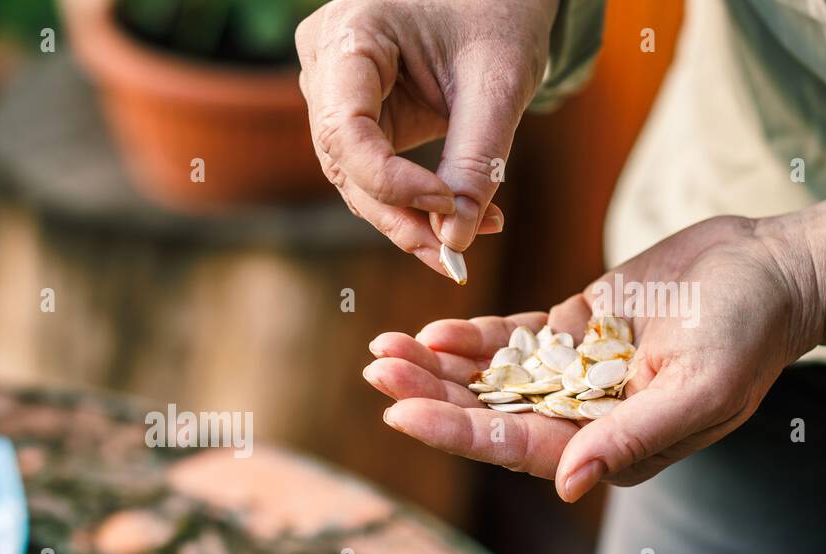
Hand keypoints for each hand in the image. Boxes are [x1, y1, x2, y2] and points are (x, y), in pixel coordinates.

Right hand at [295, 0, 556, 273]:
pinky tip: (463, 218)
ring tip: (467, 240)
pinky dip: (415, 200)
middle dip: (400, 215)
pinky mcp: (357, 116)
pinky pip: (374, 172)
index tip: (447, 204)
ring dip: (409, 218)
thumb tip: (454, 240)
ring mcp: (334, 92)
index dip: (388, 180)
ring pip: (356, 178)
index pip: (343, 130)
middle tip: (453, 256)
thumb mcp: (500, 78)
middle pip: (346, 164)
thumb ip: (476, 157)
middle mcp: (325, 65)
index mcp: (348, 34)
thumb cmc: (499, 7)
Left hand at [363, 214, 825, 499]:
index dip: (455, 429)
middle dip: (429, 392)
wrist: (771, 271)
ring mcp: (572, 372)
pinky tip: (432, 330)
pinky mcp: (572, 329)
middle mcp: (581, 417)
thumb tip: (564, 484)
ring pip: (489, 375)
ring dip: (436, 364)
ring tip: (382, 348)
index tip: (399, 412)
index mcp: (607, 446)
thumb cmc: (750, 334)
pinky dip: (471, 336)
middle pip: (488, 410)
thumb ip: (632, 437)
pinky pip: (510, 338)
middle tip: (376, 371)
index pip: (515, 443)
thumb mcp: (699, 390)